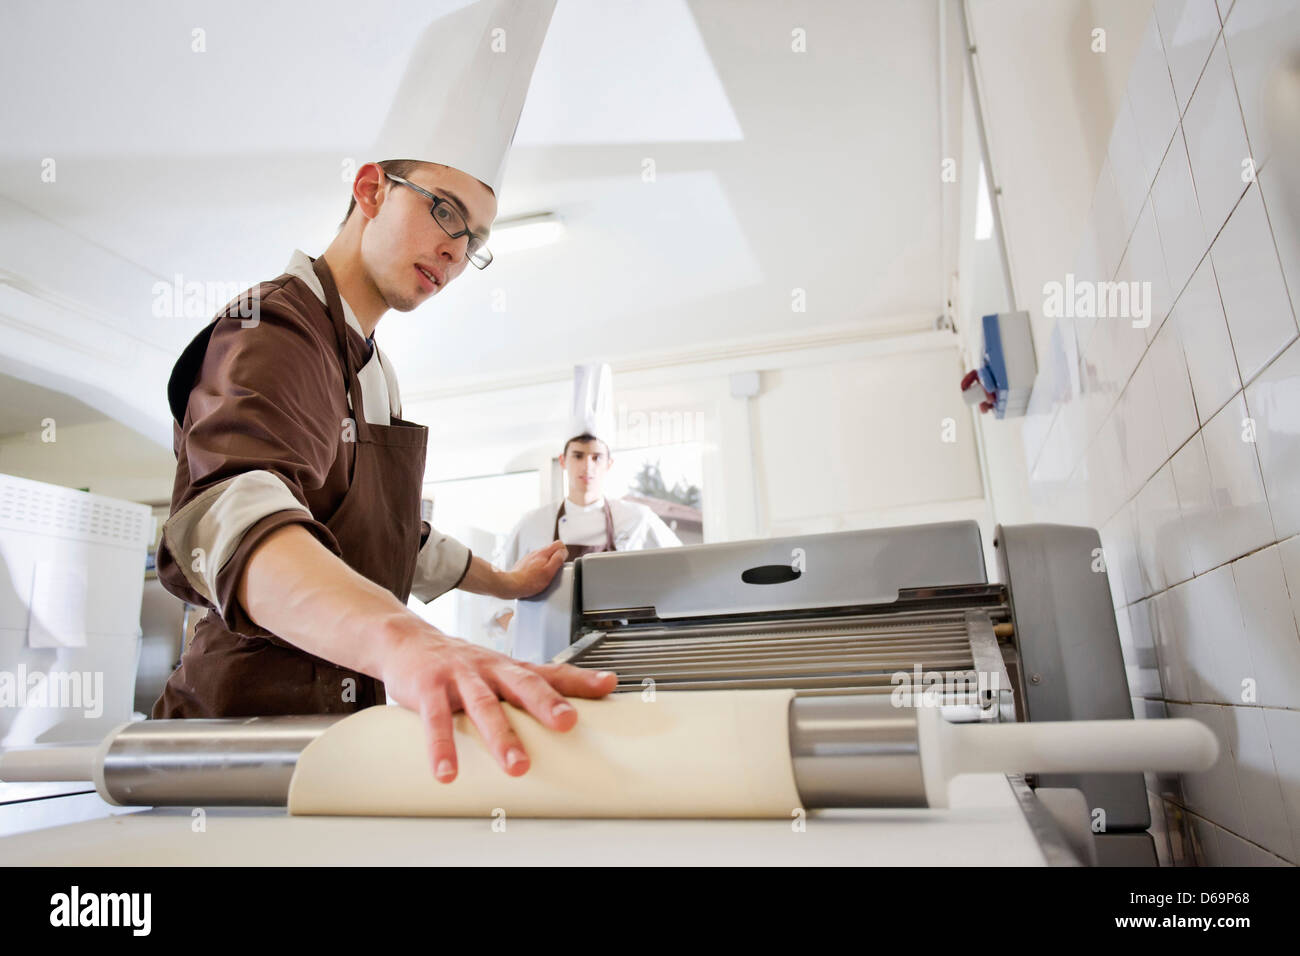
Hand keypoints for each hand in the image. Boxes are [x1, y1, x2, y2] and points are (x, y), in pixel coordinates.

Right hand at [378, 622, 616, 781]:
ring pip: (483, 705)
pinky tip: (447, 772)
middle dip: (546, 704)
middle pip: (522, 684)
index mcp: (509, 668)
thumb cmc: (461, 664)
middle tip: (567, 723)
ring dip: (501, 736)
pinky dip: (442, 747)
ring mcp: (459, 676)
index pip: (550, 671)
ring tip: (517, 766)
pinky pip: (436, 720)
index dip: (580, 679)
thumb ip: (533, 688)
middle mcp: (490, 668)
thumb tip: (574, 708)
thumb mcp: (498, 672)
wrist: (406, 640)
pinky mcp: (429, 688)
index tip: (608, 685)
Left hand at [499, 539, 566, 598]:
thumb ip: (558, 560)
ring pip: (542, 556)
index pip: (558, 544)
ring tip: (544, 575)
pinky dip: (537, 568)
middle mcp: (535, 552)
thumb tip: (563, 552)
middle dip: (555, 559)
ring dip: (545, 563)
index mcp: (543, 553)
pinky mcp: (523, 563)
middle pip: (551, 550)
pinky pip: (534, 562)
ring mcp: (529, 557)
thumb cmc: (530, 582)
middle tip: (553, 570)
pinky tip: (535, 576)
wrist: (512, 585)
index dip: (563, 552)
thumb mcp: (549, 572)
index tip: (562, 561)